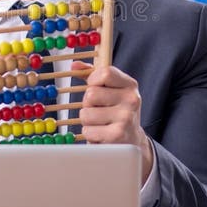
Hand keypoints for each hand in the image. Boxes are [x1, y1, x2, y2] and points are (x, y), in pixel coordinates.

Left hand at [71, 60, 153, 185]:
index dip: (93, 80)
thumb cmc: (117, 112)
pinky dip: (90, 135)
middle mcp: (131, 100)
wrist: (132, 140)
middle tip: (98, 110)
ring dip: (87, 122)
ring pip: (86, 114)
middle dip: (88, 105)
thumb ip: (92, 75)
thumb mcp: (110, 90)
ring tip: (100, 124)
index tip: (95, 87)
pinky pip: (88, 131)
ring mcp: (126, 118)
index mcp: (130, 85)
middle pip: (90, 94)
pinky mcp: (117, 135)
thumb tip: (74, 66)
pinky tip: (102, 134)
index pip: (105, 73)